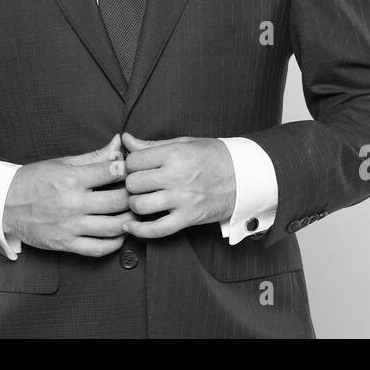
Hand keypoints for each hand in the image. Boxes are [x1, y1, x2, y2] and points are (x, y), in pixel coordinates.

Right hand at [3, 134, 134, 256]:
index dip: (129, 170)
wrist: (4, 204)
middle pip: (118, 201)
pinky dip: (115, 243)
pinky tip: (120, 233)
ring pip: (113, 227)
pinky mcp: (66, 244)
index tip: (135, 170)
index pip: (112, 172)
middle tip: (141, 193)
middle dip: (134, 196)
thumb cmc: (34, 180)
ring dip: (130, 220)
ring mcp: (70, 226)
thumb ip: (94, 156)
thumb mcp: (62, 162)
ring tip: (134, 213)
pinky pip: (98, 248)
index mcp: (71, 178)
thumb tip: (118, 143)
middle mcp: (73, 203)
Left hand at [120, 132, 235, 238]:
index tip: (136, 167)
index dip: (130, 164)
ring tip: (140, 200)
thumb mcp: (184, 143)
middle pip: (133, 183)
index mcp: (174, 154)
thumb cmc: (214, 157)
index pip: (134, 161)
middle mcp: (176, 176)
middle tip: (138, 184)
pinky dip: (139, 231)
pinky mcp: (188, 218)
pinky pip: (157, 229)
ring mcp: (182, 199)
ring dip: (135, 204)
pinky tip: (130, 226)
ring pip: (140, 205)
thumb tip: (125, 139)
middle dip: (131, 184)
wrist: (244, 176)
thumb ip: (152, 144)